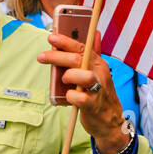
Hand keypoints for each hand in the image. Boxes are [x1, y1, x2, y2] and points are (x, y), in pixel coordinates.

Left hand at [38, 31, 131, 153]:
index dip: (66, 41)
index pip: (83, 47)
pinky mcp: (93, 105)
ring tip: (64, 80)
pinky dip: (70, 96)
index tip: (51, 37)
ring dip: (69, 76)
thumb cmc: (100, 93)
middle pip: (78, 59)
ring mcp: (98, 90)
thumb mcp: (100, 71)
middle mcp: (100, 74)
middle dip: (57, 56)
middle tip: (42, 56)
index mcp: (99, 64)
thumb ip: (96, 53)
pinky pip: (79, 97)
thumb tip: (95, 33)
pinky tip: (68, 96)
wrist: (111, 120)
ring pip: (84, 76)